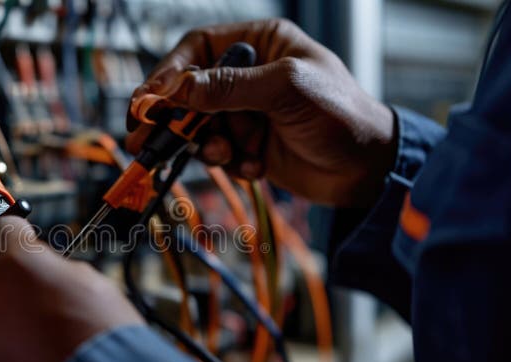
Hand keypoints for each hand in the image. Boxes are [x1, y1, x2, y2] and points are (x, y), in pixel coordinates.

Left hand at [0, 216, 141, 361]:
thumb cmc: (104, 358)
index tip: (19, 242)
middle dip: (1, 288)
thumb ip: (59, 273)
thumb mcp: (96, 290)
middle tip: (28, 308)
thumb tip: (50, 275)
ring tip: (12, 343)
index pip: (4, 228)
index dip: (17, 236)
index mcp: (16, 266)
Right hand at [126, 19, 397, 206]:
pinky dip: (232, 162)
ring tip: (226, 155)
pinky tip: (256, 165)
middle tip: (142, 138)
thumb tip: (178, 88)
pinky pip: (219, 152)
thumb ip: (229, 87)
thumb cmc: (341, 114)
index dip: (169, 73)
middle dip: (172, 117)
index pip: (197, 48)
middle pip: (190, 90)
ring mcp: (246, 112)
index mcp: (260, 44)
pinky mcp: (247, 144)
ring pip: (200, 125)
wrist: (368, 169)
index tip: (150, 99)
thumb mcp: (286, 89)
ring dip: (207, 144)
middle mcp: (248, 75)